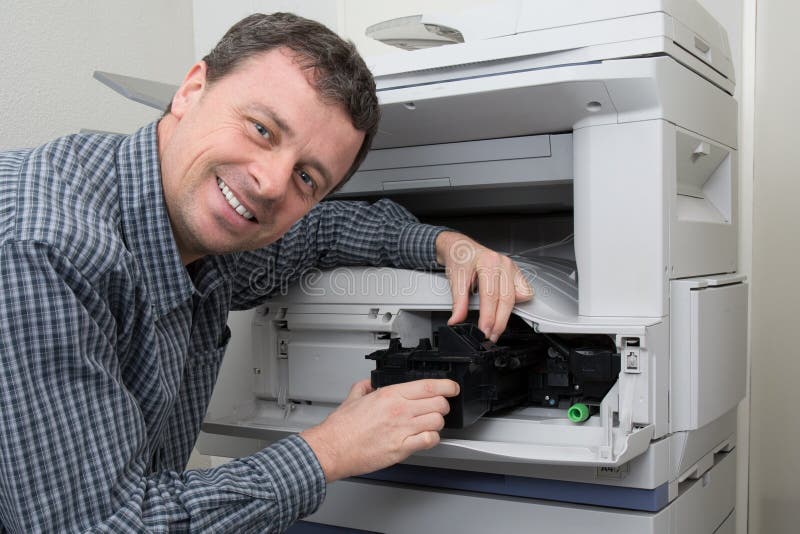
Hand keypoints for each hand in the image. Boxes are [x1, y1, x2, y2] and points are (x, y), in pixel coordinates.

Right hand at [299, 378, 458, 481]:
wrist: (333, 448)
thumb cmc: (341, 427)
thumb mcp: (353, 397)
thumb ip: (365, 386)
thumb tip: (370, 383)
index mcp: (389, 395)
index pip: (429, 385)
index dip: (447, 386)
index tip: (452, 387)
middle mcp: (399, 410)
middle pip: (439, 403)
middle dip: (443, 405)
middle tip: (439, 407)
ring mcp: (402, 429)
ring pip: (438, 421)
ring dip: (438, 422)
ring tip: (430, 423)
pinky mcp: (402, 448)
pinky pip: (430, 440)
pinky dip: (432, 439)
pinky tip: (424, 437)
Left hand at [435, 231, 532, 341]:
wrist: (460, 247)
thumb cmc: (459, 258)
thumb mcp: (455, 279)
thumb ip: (458, 303)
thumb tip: (457, 320)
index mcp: (488, 262)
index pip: (491, 297)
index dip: (488, 318)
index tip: (484, 332)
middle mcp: (503, 263)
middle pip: (507, 300)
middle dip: (499, 322)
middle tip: (490, 336)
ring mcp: (511, 267)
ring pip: (517, 298)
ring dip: (507, 315)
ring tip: (495, 327)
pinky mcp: (515, 272)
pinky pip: (524, 291)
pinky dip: (517, 302)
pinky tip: (504, 308)